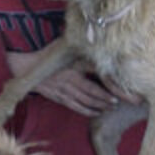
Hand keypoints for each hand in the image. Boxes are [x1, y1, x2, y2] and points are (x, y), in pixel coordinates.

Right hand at [6, 48, 142, 116]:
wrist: (27, 67)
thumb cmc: (49, 54)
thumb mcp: (68, 47)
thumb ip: (85, 49)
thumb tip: (105, 43)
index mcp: (76, 65)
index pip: (100, 76)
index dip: (114, 85)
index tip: (125, 90)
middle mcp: (71, 79)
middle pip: (95, 93)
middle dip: (112, 99)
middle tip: (127, 102)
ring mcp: (65, 91)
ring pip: (87, 102)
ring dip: (102, 105)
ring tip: (113, 106)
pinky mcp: (59, 98)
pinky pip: (77, 107)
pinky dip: (89, 111)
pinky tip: (98, 111)